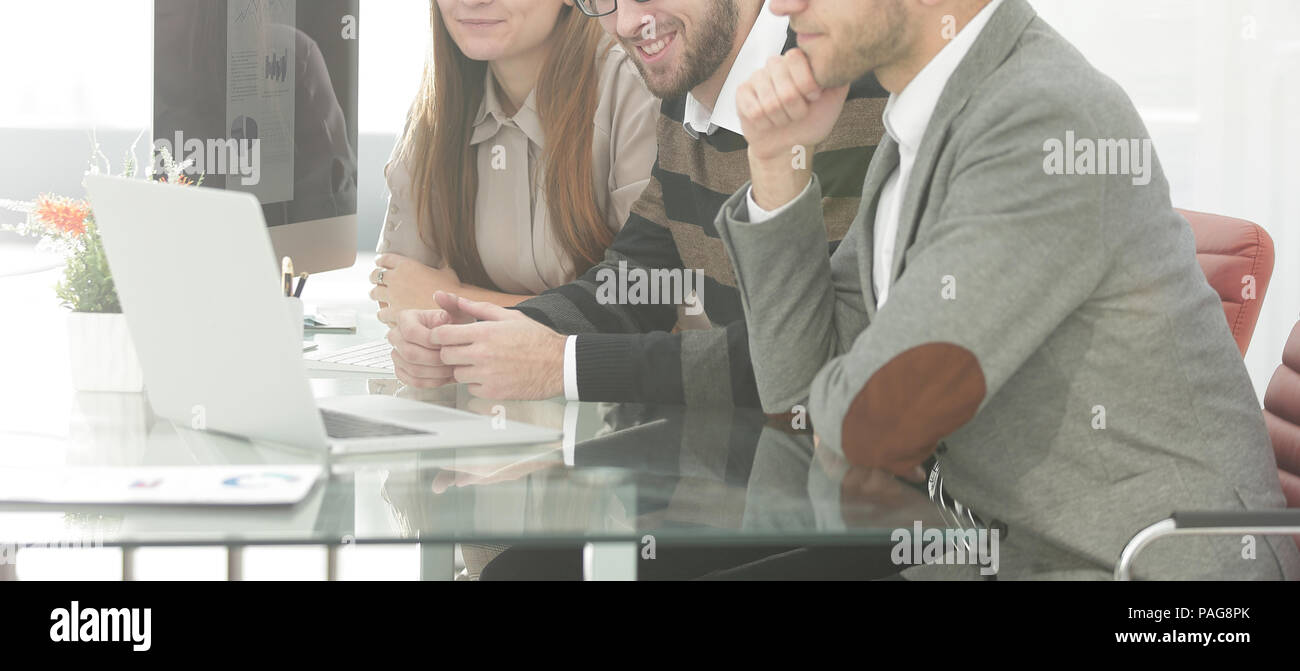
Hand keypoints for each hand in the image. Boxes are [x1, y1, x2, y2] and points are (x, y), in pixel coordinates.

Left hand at [370, 253, 461, 324]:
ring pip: (374, 293)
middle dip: (375, 277)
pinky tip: (386, 315)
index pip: (385, 259)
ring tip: (378, 298)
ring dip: (376, 295)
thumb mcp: (446, 271)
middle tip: (377, 281)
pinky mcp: (394, 313)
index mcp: (407, 265)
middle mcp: (396, 279)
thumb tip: (442, 262)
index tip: (379, 262)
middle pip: (375, 275)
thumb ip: (438, 266)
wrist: (451, 309)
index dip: (381, 260)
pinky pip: (381, 313)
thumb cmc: (452, 290)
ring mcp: (393, 296)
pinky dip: (383, 314)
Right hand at [388, 291, 475, 389]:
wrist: (452, 341)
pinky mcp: (401, 370)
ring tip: (451, 368)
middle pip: (409, 353)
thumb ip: (451, 303)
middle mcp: (396, 335)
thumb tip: (440, 295)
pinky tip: (443, 377)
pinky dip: (430, 381)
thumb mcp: (457, 312)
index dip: (430, 341)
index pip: (411, 332)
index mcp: (405, 318)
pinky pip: (412, 380)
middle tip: (452, 359)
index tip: (446, 344)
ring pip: (412, 368)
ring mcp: (397, 354)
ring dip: (435, 372)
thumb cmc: (454, 326)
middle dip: (434, 359)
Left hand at [430, 295, 566, 399]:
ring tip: (480, 363)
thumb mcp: (510, 316)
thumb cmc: (537, 339)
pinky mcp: (493, 392)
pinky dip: (477, 384)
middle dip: (450, 353)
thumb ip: (480, 308)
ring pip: (456, 374)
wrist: (559, 365)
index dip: (439, 336)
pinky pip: (471, 389)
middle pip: (445, 356)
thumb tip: (458, 301)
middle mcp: (482, 354)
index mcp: (485, 332)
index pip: (443, 335)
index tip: (443, 337)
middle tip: (462, 351)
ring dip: (464, 369)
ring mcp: (487, 375)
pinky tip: (490, 375)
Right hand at [737, 49, 850, 209]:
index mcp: (797, 62)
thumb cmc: (810, 122)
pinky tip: (768, 122)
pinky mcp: (741, 94)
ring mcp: (756, 78)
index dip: (806, 84)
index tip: (813, 97)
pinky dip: (765, 124)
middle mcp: (775, 65)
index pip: (796, 59)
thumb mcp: (833, 101)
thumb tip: (840, 59)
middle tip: (797, 114)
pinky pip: (754, 111)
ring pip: (769, 102)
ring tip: (783, 119)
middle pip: (784, 86)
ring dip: (781, 119)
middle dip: (795, 109)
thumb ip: (838, 79)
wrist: (790, 145)